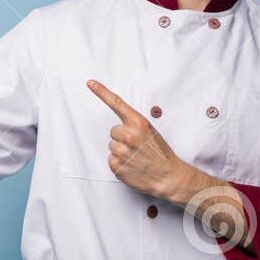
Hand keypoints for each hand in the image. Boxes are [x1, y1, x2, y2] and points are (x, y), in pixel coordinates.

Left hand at [86, 80, 192, 200]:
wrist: (168, 176)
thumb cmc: (161, 154)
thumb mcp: (151, 132)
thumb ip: (134, 125)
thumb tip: (120, 127)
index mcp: (138, 123)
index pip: (116, 103)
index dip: (102, 92)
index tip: (90, 83)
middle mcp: (128, 135)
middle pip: (113, 131)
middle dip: (122, 138)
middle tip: (137, 146)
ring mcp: (122, 152)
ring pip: (111, 146)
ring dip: (120, 151)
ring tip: (135, 157)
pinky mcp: (117, 166)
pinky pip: (111, 160)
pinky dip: (119, 163)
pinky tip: (132, 165)